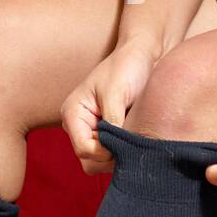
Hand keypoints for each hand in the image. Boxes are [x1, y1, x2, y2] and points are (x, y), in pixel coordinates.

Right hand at [60, 41, 157, 175]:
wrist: (144, 54)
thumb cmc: (127, 66)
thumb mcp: (116, 93)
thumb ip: (111, 123)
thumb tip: (113, 150)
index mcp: (73, 113)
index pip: (83, 149)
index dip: (105, 151)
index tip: (125, 138)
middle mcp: (79, 126)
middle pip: (90, 161)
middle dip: (111, 155)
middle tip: (132, 138)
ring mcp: (94, 131)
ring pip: (101, 162)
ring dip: (120, 154)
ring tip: (135, 133)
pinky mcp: (109, 134)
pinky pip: (114, 155)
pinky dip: (126, 151)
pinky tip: (137, 135)